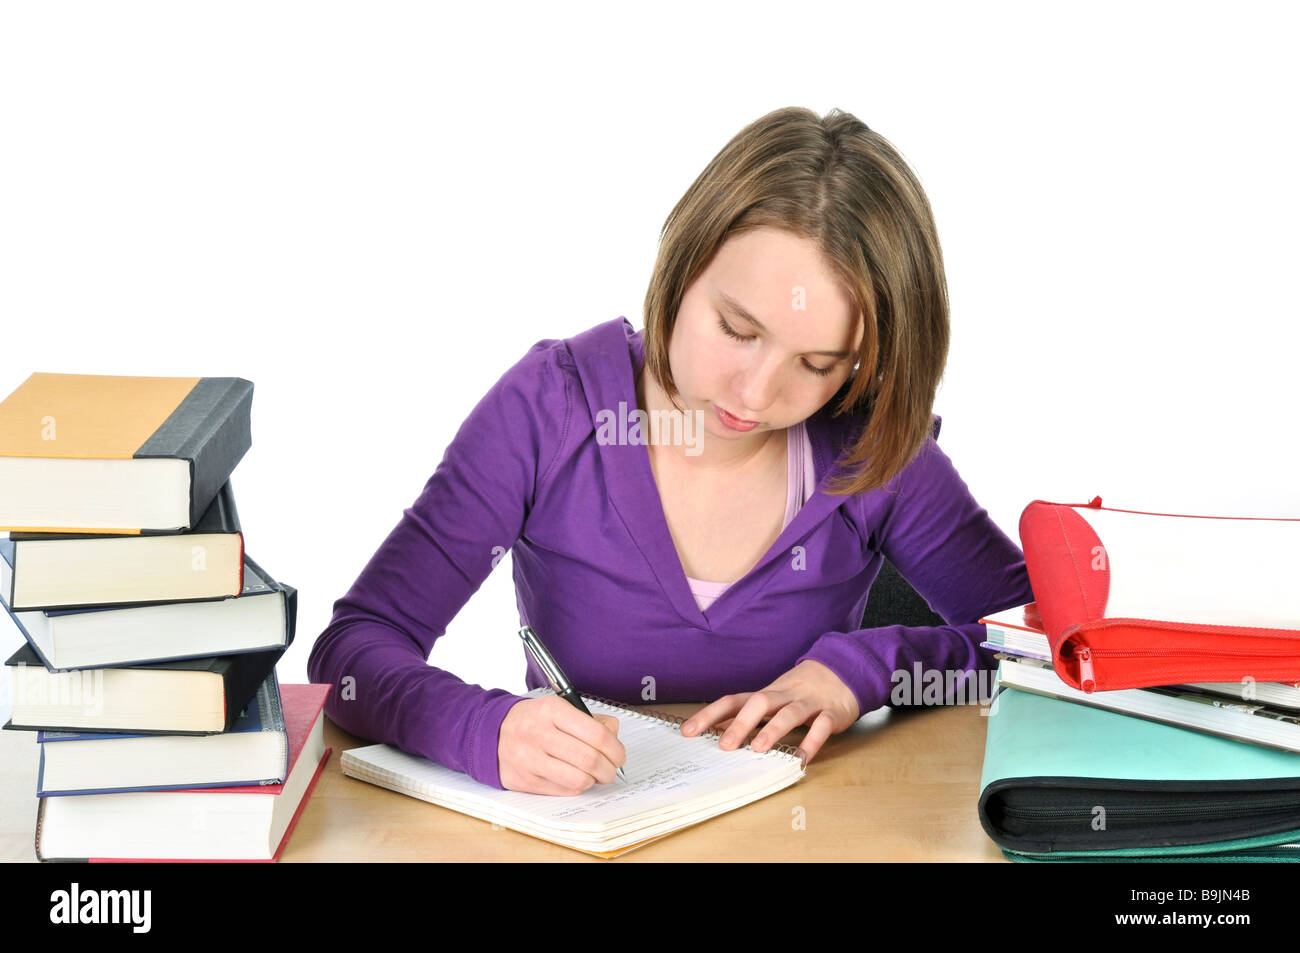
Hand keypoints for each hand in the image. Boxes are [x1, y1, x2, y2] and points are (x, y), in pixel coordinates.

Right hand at [498, 695, 625, 795]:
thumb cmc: (533, 721)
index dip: (615, 749)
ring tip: (593, 775)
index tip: (619, 755)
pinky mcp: (524, 780)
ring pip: (578, 779)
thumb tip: (614, 734)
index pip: (596, 734)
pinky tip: (574, 778)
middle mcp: (538, 733)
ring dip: (593, 780)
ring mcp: (529, 759)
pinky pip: (563, 790)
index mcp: (551, 710)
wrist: (491, 732)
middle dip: (609, 769)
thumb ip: (590, 720)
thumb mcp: (559, 708)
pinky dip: (576, 787)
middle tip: (611, 769)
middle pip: (590, 759)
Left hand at [679, 660, 859, 764]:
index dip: (709, 715)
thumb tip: (717, 729)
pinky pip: (822, 725)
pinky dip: (812, 741)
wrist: (842, 671)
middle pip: (759, 702)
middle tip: (724, 746)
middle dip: (741, 723)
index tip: (687, 732)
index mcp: (766, 695)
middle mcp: (784, 696)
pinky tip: (801, 758)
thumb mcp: (771, 700)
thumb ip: (747, 714)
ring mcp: (808, 703)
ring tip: (759, 749)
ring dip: (774, 729)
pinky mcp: (831, 712)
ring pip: (790, 713)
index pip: (733, 701)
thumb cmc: (799, 691)